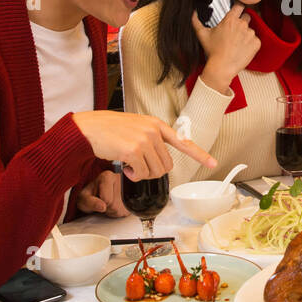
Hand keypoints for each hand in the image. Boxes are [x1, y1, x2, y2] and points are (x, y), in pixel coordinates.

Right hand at [72, 110, 215, 178]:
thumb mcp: (136, 128)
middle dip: (153, 171)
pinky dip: (134, 176)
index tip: (212, 163)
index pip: (183, 141)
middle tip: (138, 167)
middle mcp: (153, 131)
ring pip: (156, 172)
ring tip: (130, 164)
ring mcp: (144, 140)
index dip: (199, 154)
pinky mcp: (133, 150)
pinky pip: (142, 173)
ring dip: (143, 174)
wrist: (89, 128)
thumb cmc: (109, 130)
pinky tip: (125, 167)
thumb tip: (160, 161)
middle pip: (167, 165)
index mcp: (156, 125)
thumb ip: (151, 139)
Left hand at [76, 170, 128, 217]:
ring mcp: (128, 187)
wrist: (97, 194)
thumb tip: (102, 206)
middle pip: (114, 205)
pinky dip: (120, 212)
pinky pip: (127, 212)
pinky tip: (115, 204)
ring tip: (108, 203)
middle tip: (103, 202)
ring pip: (121, 210)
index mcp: (107, 177)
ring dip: (113, 211)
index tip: (97, 199)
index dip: (100, 204)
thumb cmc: (90, 194)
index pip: (107, 199)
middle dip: (107, 208)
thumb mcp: (84, 198)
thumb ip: (90, 202)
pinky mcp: (133, 197)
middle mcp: (120, 179)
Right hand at [192, 4, 259, 92]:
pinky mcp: (256, 43)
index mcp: (230, 20)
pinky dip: (251, 44)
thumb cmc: (213, 52)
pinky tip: (242, 49)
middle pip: (246, 17)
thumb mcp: (202, 34)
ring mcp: (250, 34)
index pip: (239, 6)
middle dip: (242, 22)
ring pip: (250, 30)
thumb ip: (196, 21)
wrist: (222, 67)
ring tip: (237, 44)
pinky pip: (255, 40)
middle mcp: (242, 25)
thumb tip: (193, 13)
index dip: (238, 8)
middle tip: (234, 32)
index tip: (237, 12)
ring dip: (245, 34)